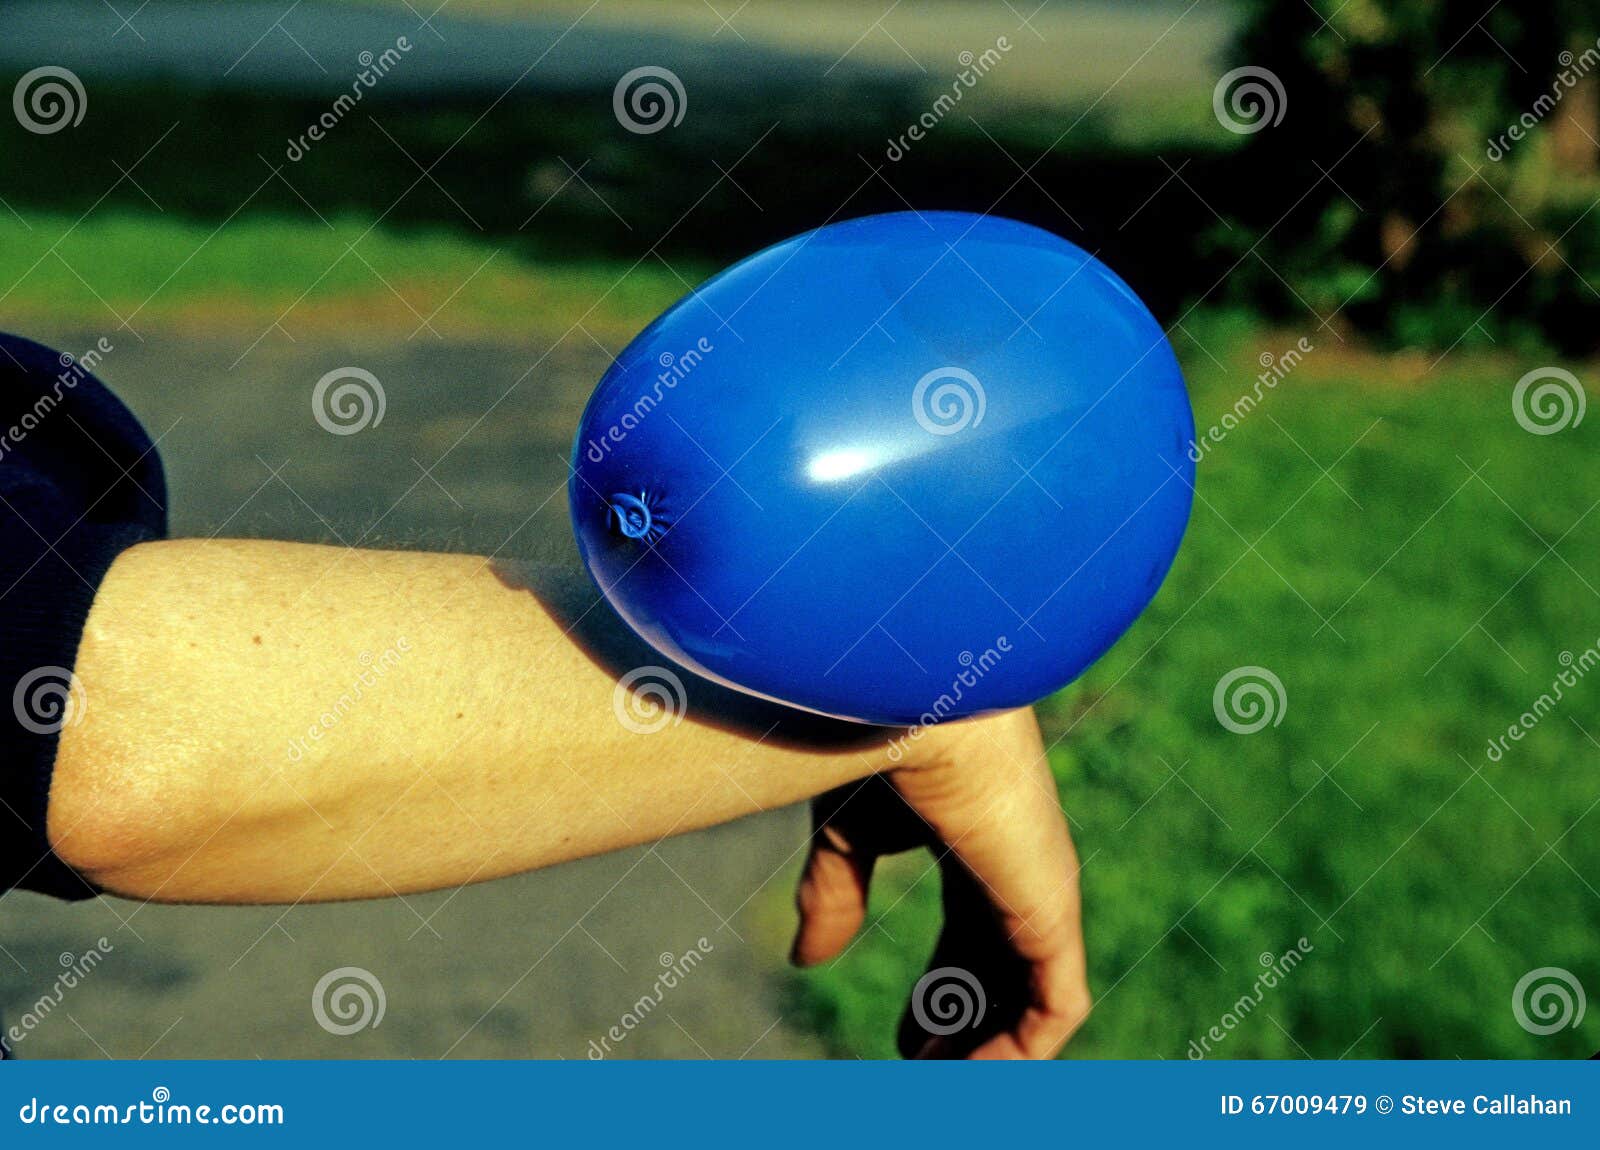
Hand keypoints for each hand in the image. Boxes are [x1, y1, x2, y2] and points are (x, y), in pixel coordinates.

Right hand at [791, 707, 1090, 1057]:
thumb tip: (810, 961)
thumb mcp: (849, 834)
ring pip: (1034, 993)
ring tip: (946, 1086)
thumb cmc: (878, 740)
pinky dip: (1021, 1050)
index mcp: (976, 837)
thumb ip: (836, 894)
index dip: (942, 990)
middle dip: (965, 1026)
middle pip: (1002, 966)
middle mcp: (1019, 864)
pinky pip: (1056, 1005)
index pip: (973, 928)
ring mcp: (1042, 887)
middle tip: (925, 1073)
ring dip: (992, 1050)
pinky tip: (974, 1078)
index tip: (908, 1044)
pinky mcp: (1052, 906)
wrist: (916, 698)